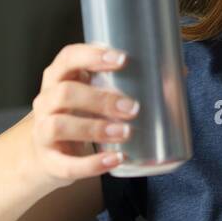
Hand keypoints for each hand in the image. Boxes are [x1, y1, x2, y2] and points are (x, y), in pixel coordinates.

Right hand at [27, 43, 143, 187]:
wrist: (45, 155)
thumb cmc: (78, 115)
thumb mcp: (92, 94)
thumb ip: (125, 82)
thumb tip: (179, 71)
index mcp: (58, 77)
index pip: (68, 57)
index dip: (92, 56)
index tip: (121, 59)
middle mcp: (45, 102)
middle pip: (65, 93)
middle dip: (100, 98)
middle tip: (133, 107)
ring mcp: (42, 132)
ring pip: (60, 125)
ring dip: (95, 128)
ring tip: (125, 132)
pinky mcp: (49, 162)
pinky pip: (67, 164)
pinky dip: (92, 164)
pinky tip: (115, 159)